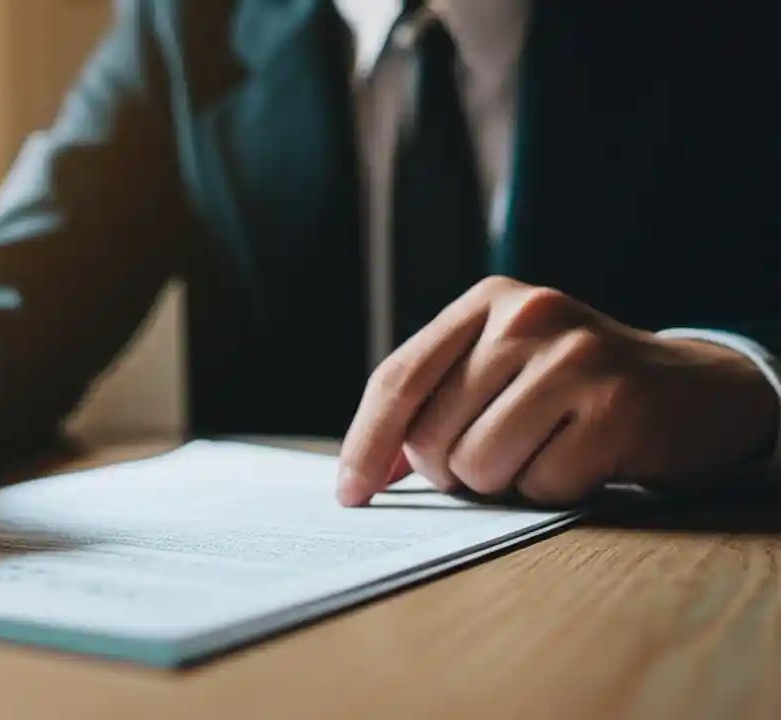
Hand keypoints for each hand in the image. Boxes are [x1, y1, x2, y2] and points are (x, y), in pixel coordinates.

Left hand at [337, 276, 778, 505]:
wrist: (693, 389)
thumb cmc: (573, 387)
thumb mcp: (502, 367)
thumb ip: (434, 402)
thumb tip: (367, 472)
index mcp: (488, 302)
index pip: (398, 379)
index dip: (366, 443)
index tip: (349, 494)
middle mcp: (528, 316)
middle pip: (432, 434)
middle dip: (451, 470)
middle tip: (494, 456)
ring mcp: (575, 358)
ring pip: (480, 465)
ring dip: (504, 481)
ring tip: (542, 449)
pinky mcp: (614, 407)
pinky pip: (541, 485)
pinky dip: (554, 489)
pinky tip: (583, 457)